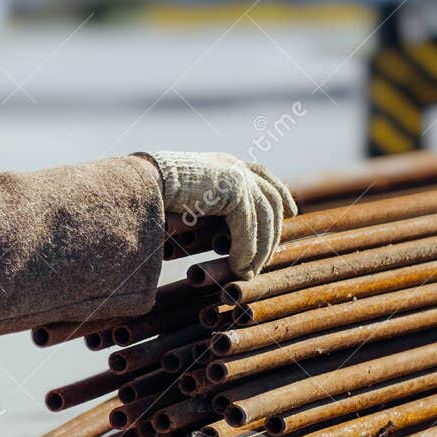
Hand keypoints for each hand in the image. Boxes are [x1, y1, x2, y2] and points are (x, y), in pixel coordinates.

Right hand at [145, 151, 296, 278]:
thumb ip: (203, 202)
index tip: (293, 212)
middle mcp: (235, 167)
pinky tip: (239, 269)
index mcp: (225, 164)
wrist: (143, 181)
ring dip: (259, 250)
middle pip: (270, 201)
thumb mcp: (185, 195)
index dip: (282, 194)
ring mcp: (237, 177)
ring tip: (249, 273)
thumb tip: (200, 222)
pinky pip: (248, 229)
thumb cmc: (152, 191)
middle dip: (272, 232)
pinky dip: (245, 252)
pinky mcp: (233, 192)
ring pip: (263, 219)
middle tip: (267, 259)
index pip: (264, 176)